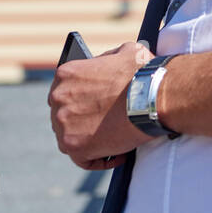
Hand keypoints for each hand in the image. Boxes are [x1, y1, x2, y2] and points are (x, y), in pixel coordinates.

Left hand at [48, 40, 152, 169]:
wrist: (153, 98)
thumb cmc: (142, 75)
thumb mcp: (125, 52)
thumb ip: (108, 59)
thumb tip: (106, 66)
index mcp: (66, 74)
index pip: (64, 91)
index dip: (78, 101)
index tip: (92, 107)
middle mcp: (58, 98)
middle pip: (63, 115)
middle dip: (80, 121)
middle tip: (102, 125)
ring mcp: (64, 124)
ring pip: (68, 138)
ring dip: (87, 141)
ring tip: (110, 142)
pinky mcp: (75, 146)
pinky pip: (83, 159)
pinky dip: (99, 160)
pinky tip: (116, 156)